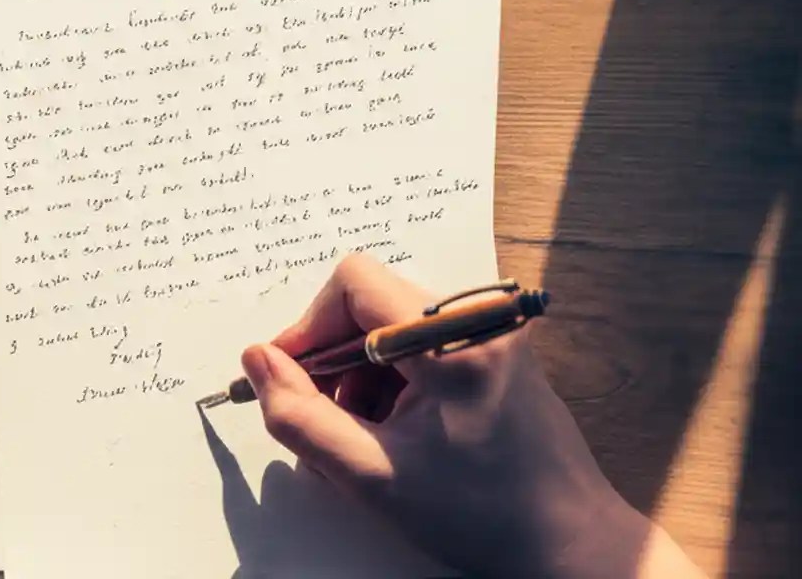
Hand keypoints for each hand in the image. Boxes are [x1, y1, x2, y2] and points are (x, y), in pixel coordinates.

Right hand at [242, 255, 703, 578]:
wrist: (571, 546)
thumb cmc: (481, 517)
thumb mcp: (372, 476)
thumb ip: (301, 416)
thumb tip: (256, 360)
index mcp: (452, 340)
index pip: (354, 282)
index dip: (307, 325)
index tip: (286, 377)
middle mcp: (478, 319)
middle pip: (371, 302)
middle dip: (332, 359)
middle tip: (319, 418)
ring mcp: (493, 333)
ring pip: (391, 325)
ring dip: (359, 376)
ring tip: (360, 438)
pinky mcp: (496, 352)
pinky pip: (419, 345)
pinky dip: (391, 382)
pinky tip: (392, 434)